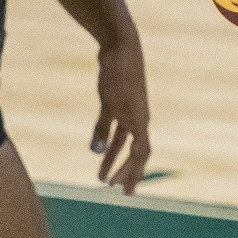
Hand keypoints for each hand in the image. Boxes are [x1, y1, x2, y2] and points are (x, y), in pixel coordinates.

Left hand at [93, 40, 151, 194]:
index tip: (119, 188)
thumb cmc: (119, 74)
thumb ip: (103, 127)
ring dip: (112, 158)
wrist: (120, 47)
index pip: (140, 154)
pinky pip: (113, 127)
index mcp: (141, 120)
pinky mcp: (116, 102)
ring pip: (122, 141)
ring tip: (100, 177)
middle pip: (134, 152)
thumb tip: (96, 152)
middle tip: (117, 191)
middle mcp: (137, 118)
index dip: (131, 172)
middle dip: (126, 172)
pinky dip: (105, 138)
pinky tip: (96, 149)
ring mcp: (128, 110)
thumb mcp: (109, 102)